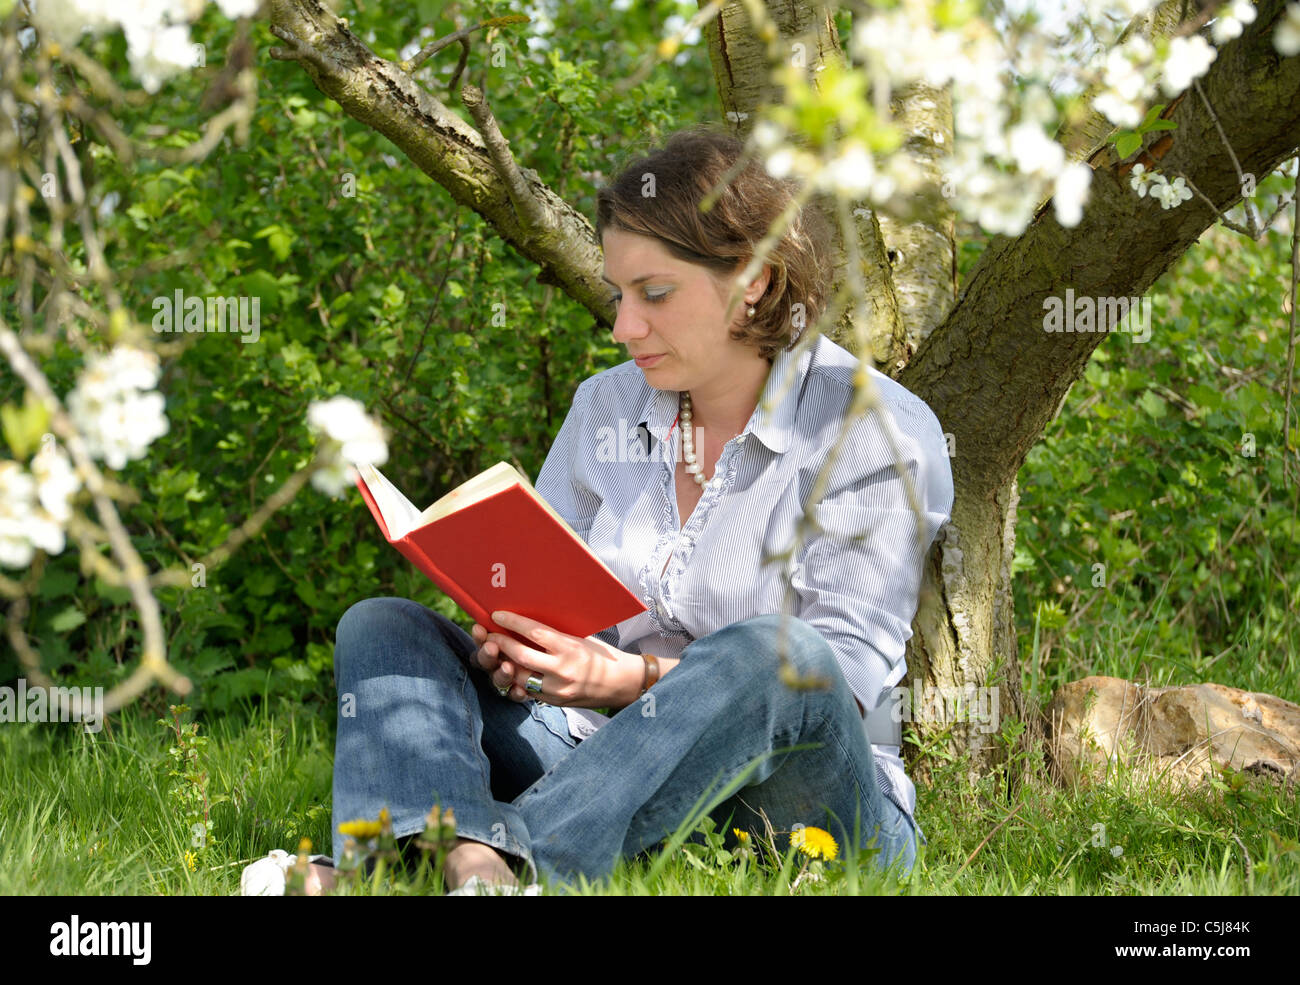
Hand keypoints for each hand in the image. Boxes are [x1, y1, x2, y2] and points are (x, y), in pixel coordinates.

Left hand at [471, 610, 641, 709]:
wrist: (620, 683)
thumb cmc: (600, 655)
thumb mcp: (581, 638)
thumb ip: (556, 635)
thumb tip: (525, 623)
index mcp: (570, 647)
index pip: (535, 632)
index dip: (513, 622)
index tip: (497, 615)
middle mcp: (562, 669)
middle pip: (521, 654)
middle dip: (500, 642)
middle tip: (488, 633)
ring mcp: (557, 688)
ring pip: (519, 675)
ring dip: (503, 663)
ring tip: (493, 652)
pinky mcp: (554, 701)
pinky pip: (527, 690)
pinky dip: (515, 679)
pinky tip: (507, 670)